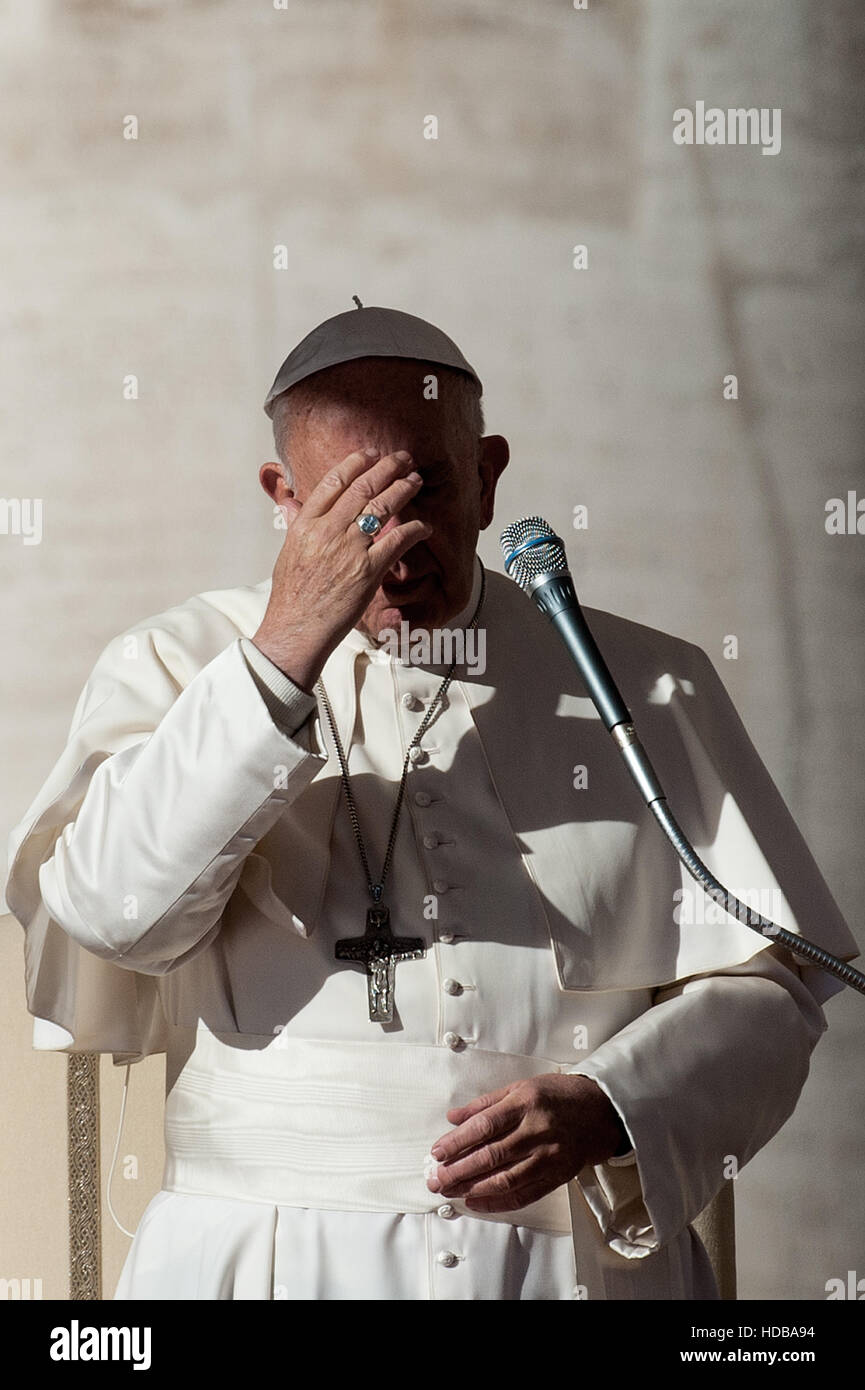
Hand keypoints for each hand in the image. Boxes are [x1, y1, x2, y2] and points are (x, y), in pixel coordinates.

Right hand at [252, 448, 431, 691]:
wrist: (295, 629)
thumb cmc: (291, 596)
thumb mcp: (287, 552)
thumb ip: (295, 523)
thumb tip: (290, 502)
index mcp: (306, 524)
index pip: (334, 482)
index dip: (356, 464)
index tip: (370, 455)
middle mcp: (327, 531)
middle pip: (363, 488)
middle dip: (387, 468)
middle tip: (403, 458)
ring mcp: (349, 550)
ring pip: (381, 508)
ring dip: (403, 490)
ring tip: (416, 480)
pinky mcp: (368, 571)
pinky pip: (397, 541)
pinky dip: (414, 529)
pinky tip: (424, 526)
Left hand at [426, 1074, 627, 1213]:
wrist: (599, 1110)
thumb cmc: (555, 1095)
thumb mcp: (519, 1087)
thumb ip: (484, 1104)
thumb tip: (453, 1117)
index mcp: (525, 1103)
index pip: (484, 1126)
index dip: (458, 1142)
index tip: (437, 1152)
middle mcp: (537, 1131)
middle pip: (492, 1155)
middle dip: (459, 1170)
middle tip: (436, 1179)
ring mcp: (548, 1156)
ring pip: (506, 1179)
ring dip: (474, 1189)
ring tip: (451, 1192)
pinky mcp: (557, 1175)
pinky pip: (525, 1194)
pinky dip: (499, 1202)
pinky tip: (478, 1201)